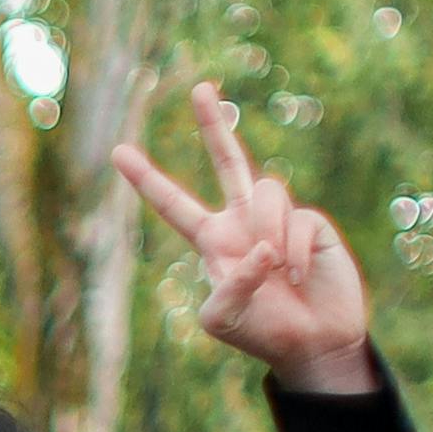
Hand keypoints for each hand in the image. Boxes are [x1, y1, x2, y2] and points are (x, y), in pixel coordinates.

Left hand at [110, 80, 374, 397]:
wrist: (314, 343)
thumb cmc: (262, 332)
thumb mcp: (221, 319)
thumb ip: (228, 286)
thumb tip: (261, 247)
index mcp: (212, 240)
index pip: (174, 204)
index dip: (148, 180)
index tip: (118, 152)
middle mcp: (243, 221)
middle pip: (228, 162)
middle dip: (213, 125)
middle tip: (199, 88)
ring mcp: (279, 218)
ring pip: (266, 193)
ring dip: (268, 234)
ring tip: (278, 272)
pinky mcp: (312, 223)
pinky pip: (298, 222)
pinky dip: (294, 253)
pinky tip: (299, 277)